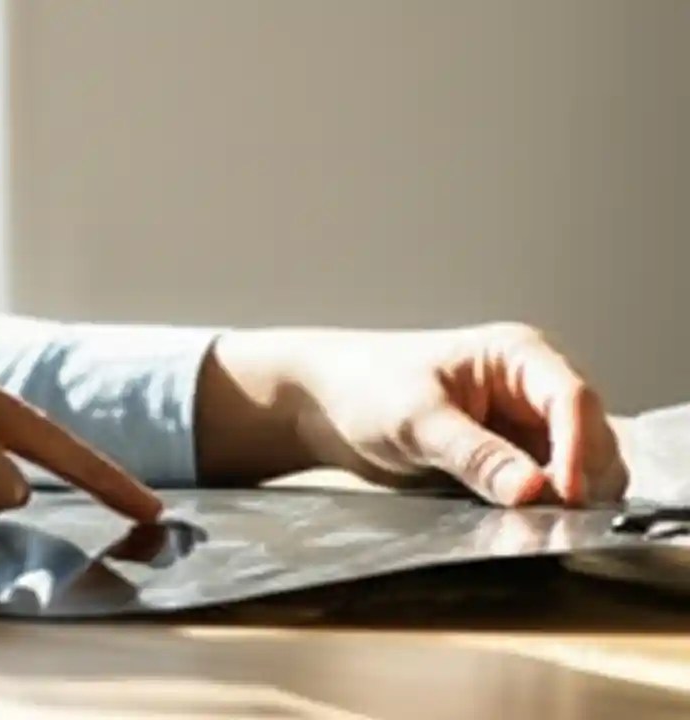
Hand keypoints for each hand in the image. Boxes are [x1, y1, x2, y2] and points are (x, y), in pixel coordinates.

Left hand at [198, 323, 626, 504]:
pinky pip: (542, 490)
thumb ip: (476, 455)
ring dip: (561, 499)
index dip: (579, 449)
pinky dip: (537, 508)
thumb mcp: (416, 420)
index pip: (573, 399)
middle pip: (590, 438)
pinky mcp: (508, 459)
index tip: (562, 494)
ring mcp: (523, 426)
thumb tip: (533, 490)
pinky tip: (512, 522)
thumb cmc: (363, 388)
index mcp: (517, 356)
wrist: (321, 406)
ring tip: (525, 524)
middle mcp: (530, 389)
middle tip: (545, 520)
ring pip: (574, 469)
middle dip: (576, 479)